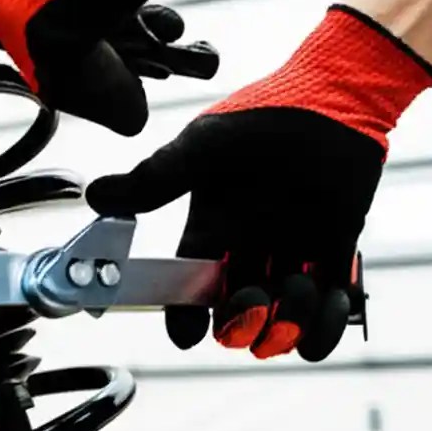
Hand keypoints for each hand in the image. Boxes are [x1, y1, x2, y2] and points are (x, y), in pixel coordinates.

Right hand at [86, 5, 431, 360]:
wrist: (336, 96)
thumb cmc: (266, 116)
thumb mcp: (203, 149)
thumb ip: (155, 180)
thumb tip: (95, 196)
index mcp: (213, 227)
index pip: (189, 288)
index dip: (185, 318)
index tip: (187, 334)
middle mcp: (249, 245)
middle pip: (236, 313)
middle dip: (241, 325)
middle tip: (252, 307)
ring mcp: (292, 251)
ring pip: (283, 318)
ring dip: (288, 322)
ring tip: (296, 288)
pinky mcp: (335, 251)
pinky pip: (332, 309)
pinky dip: (330, 321)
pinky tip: (329, 301)